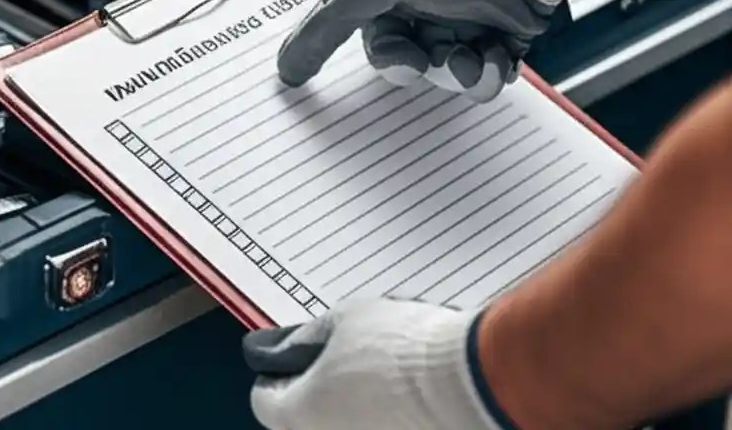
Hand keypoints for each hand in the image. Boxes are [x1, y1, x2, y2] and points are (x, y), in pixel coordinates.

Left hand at [243, 298, 506, 429]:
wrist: (475, 382)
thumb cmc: (407, 348)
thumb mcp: (346, 320)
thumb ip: (305, 339)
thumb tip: (280, 347)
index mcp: (299, 414)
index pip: (265, 401)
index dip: (275, 375)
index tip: (291, 361)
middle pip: (302, 421)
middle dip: (315, 393)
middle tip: (337, 364)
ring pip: (344, 426)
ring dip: (351, 409)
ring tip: (380, 378)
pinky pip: (379, 427)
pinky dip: (384, 418)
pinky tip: (404, 398)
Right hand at [278, 0, 625, 101]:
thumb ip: (327, 25)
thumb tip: (285, 69)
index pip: (352, 25)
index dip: (343, 50)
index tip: (326, 80)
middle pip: (399, 59)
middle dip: (414, 66)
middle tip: (424, 60)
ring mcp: (463, 19)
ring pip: (443, 74)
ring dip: (456, 74)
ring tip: (472, 58)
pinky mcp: (502, 37)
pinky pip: (484, 76)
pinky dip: (489, 74)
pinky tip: (498, 56)